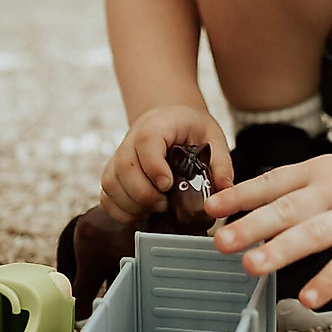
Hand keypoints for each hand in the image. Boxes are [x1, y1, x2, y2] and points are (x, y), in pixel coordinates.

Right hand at [99, 106, 232, 223]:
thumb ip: (220, 162)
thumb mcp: (212, 136)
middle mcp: (131, 140)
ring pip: (111, 185)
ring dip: (132, 205)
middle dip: (145, 194)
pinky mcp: (112, 174)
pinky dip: (120, 211)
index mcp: (157, 126)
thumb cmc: (190, 129)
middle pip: (125, 169)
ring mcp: (118, 157)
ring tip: (155, 208)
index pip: (146, 143)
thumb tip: (225, 189)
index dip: (154, 168)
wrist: (169, 119)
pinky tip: (141, 212)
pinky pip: (106, 196)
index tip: (168, 185)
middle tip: (165, 204)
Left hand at [205, 149, 331, 308]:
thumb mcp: (330, 172)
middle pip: (286, 209)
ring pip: (314, 233)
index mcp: (316, 173)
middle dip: (251, 226)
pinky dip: (328, 280)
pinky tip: (308, 297)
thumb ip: (294, 188)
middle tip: (220, 244)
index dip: (240, 196)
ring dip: (281, 250)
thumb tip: (244, 205)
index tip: (209, 209)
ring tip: (252, 267)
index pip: (271, 183)